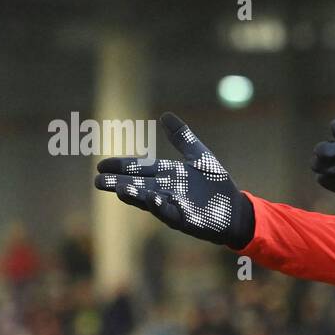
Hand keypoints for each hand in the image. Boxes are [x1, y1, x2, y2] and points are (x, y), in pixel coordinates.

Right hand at [93, 113, 254, 249]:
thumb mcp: (199, 156)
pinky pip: (170, 212)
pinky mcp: (185, 218)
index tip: (101, 165)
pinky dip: (161, 206)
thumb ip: (182, 138)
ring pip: (150, 199)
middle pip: (138, 184)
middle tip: (98, 181)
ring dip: (135, 195)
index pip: (140, 168)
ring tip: (119, 189)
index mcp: (167, 175)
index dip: (122, 166)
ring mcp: (174, 205)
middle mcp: (166, 190)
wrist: (236, 210)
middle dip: (119, 182)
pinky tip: (153, 199)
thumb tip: (165, 115)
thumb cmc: (216, 185)